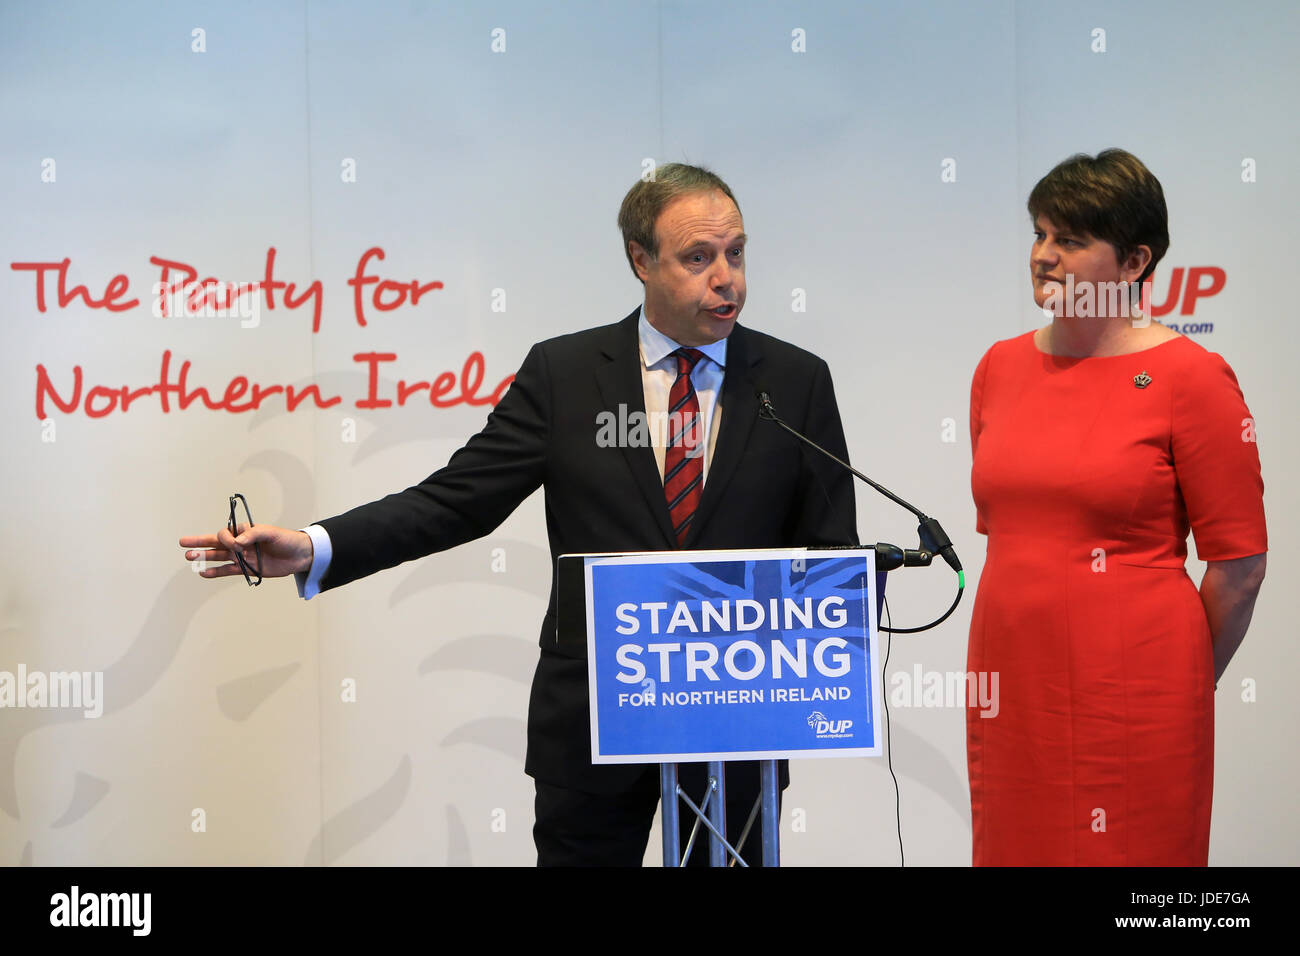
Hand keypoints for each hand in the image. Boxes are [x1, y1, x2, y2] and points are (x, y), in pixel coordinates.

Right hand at [179, 523, 313, 579]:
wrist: (300, 555)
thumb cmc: (287, 540)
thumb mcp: (271, 533)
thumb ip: (253, 535)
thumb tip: (238, 543)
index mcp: (245, 530)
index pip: (226, 534)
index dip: (227, 540)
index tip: (239, 546)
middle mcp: (241, 542)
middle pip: (216, 542)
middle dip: (200, 542)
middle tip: (183, 543)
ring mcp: (242, 556)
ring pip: (219, 557)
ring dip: (204, 557)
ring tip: (188, 557)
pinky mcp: (247, 568)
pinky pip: (227, 570)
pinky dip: (215, 572)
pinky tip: (203, 573)